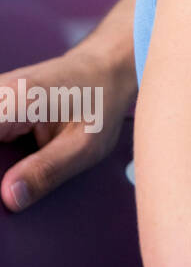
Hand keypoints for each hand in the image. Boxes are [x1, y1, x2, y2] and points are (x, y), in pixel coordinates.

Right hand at [0, 44, 136, 211]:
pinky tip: (18, 165)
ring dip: (0, 164)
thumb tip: (9, 198)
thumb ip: (47, 171)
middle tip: (18, 180)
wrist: (105, 69)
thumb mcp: (86, 144)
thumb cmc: (100, 102)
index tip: (3, 188)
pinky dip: (1, 157)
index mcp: (15, 101)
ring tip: (28, 166)